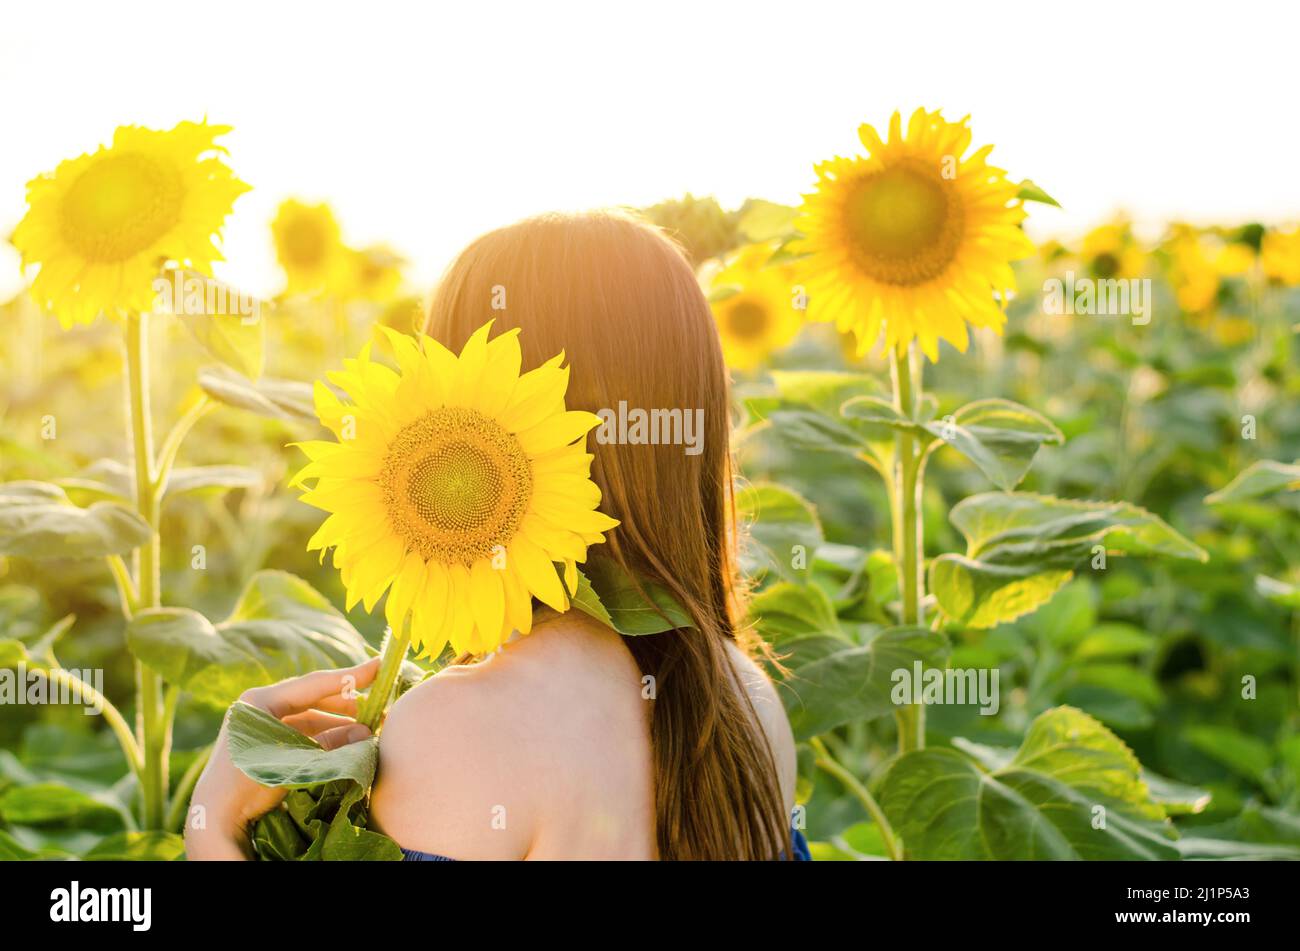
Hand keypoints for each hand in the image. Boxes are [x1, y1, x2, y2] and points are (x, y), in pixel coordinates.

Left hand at [185, 657, 380, 859]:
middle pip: (311, 697)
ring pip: (308, 716)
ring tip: (363, 728)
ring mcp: (260, 724)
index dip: (349, 677)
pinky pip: (300, 731)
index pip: (314, 683)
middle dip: (344, 703)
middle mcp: (260, 706)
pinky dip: (322, 736)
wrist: (217, 815)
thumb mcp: (295, 758)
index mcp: (261, 699)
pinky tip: (343, 741)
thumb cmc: (251, 780)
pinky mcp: (263, 741)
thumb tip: (367, 733)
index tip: (378, 666)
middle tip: (374, 705)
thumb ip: (333, 744)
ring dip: (335, 722)